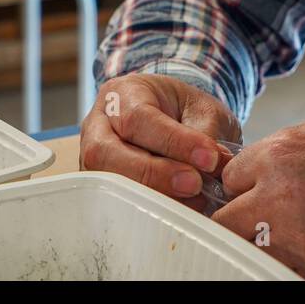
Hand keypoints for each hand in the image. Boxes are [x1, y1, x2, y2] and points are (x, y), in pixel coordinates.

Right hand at [80, 74, 241, 208]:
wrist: (173, 118)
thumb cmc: (184, 110)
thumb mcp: (202, 108)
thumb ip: (206, 131)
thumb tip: (213, 165)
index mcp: (123, 93)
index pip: (139, 117)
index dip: (173, 141)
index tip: (208, 158)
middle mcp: (98, 124)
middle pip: (107, 153)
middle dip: (154, 173)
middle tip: (195, 184)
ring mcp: (91, 157)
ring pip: (106, 181)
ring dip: (151, 194)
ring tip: (193, 200)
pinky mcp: (100, 185)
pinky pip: (113, 201)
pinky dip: (146, 208)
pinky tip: (177, 210)